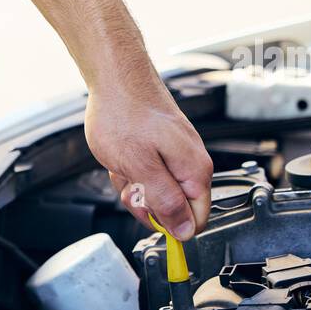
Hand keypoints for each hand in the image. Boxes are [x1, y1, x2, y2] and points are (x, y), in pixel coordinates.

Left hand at [85, 72, 212, 240]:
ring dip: (132, 185)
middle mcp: (192, 164)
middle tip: (129, 181)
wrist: (116, 78)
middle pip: (172, 208)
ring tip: (122, 163)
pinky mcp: (162, 149)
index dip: (167, 224)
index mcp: (195, 172)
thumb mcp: (140, 168)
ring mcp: (176, 156)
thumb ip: (165, 201)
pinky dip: (128, 170)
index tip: (146, 209)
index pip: (194, 221)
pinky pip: (146, 175)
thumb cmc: (124, 116)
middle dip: (144, 202)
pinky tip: (121, 156)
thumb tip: (184, 231)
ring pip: (155, 191)